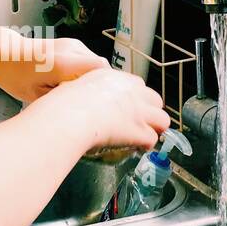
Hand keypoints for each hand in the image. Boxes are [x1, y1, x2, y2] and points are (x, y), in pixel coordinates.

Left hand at [0, 35, 108, 102]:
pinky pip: (88, 59)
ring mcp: (72, 43)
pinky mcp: (71, 43)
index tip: (98, 102)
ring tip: (76, 91)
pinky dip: (85, 71)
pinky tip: (72, 82)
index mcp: (63, 63)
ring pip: (96, 63)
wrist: (5, 54)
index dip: (104, 87)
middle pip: (101, 67)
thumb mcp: (38, 96)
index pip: (101, 71)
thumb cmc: (16, 77)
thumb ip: (64, 98)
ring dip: (91, 77)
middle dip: (98, 84)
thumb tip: (84, 105)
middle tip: (86, 101)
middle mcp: (71, 49)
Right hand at [46, 66, 170, 153]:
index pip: (138, 86)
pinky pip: (152, 139)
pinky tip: (135, 148)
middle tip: (138, 124)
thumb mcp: (74, 86)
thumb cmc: (64, 104)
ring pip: (162, 120)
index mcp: (114, 78)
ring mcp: (139, 111)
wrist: (70, 116)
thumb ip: (86, 90)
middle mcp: (131, 91)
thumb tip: (80, 96)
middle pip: (155, 100)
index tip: (126, 108)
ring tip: (141, 138)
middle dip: (150, 112)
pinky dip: (144, 145)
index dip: (135, 99)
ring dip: (153, 129)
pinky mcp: (140, 130)